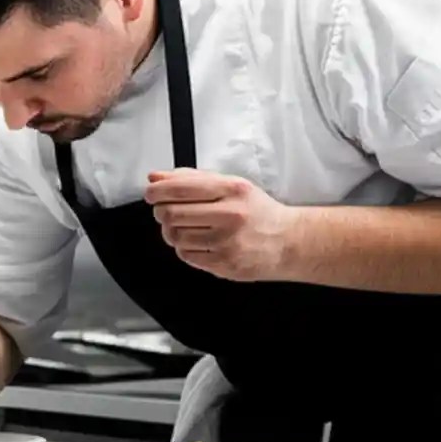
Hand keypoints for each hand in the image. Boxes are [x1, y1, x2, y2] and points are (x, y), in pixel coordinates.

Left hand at [144, 168, 298, 281]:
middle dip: (161, 212)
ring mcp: (228, 241)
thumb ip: (190, 178)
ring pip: (175, 236)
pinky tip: (197, 242)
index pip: (180, 187)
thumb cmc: (257, 212)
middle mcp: (231, 214)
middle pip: (172, 213)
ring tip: (184, 227)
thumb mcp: (230, 185)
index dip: (157, 191)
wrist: (289, 242)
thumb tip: (155, 177)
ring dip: (171, 231)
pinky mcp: (225, 263)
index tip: (151, 194)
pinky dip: (184, 248)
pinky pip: (185, 255)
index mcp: (232, 189)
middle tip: (166, 211)